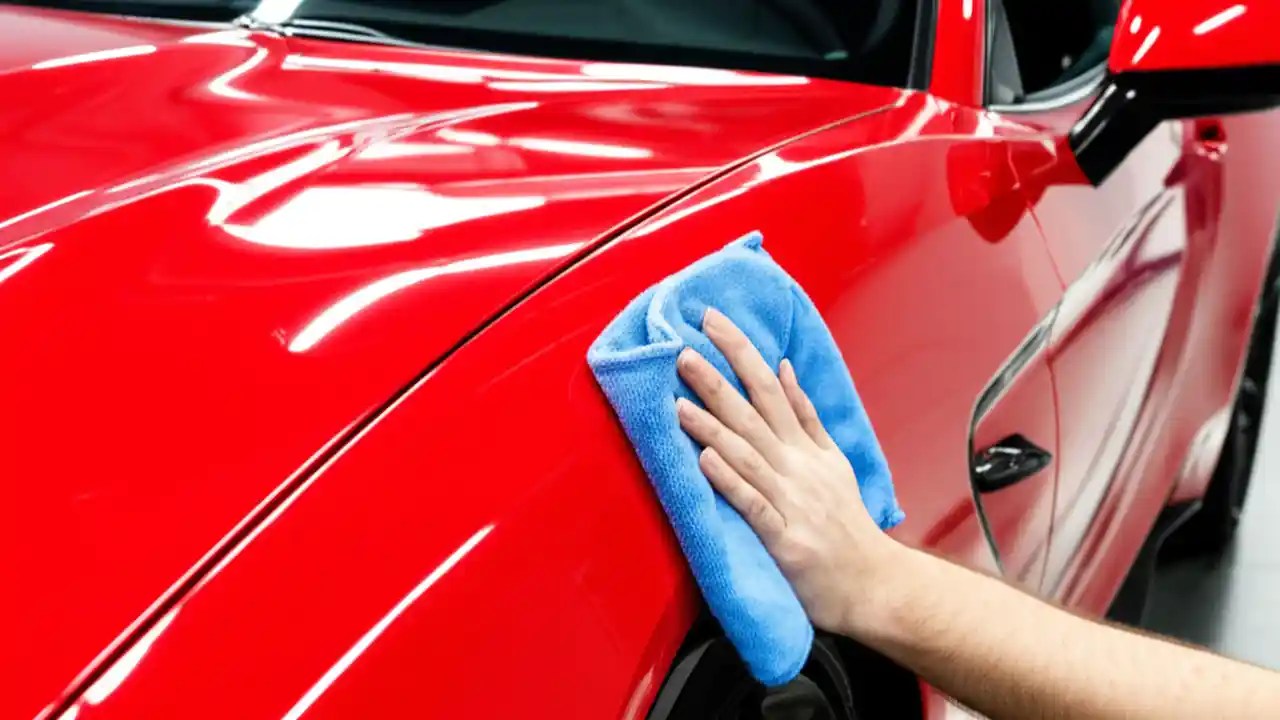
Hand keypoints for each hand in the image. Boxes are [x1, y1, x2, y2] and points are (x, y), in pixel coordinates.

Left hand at [675, 308, 901, 634]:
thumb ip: (805, 416)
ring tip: (678, 401)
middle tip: (683, 349)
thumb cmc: (845, 525)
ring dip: (712, 427)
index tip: (711, 321)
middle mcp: (797, 467)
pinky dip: (730, 481)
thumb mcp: (832, 461)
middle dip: (717, 379)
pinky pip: (754, 505)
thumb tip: (782, 368)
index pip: (768, 386)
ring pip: (747, 455)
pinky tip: (705, 461)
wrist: (873, 583)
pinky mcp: (785, 539)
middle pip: (753, 414)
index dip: (739, 352)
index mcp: (805, 447)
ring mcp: (792, 501)